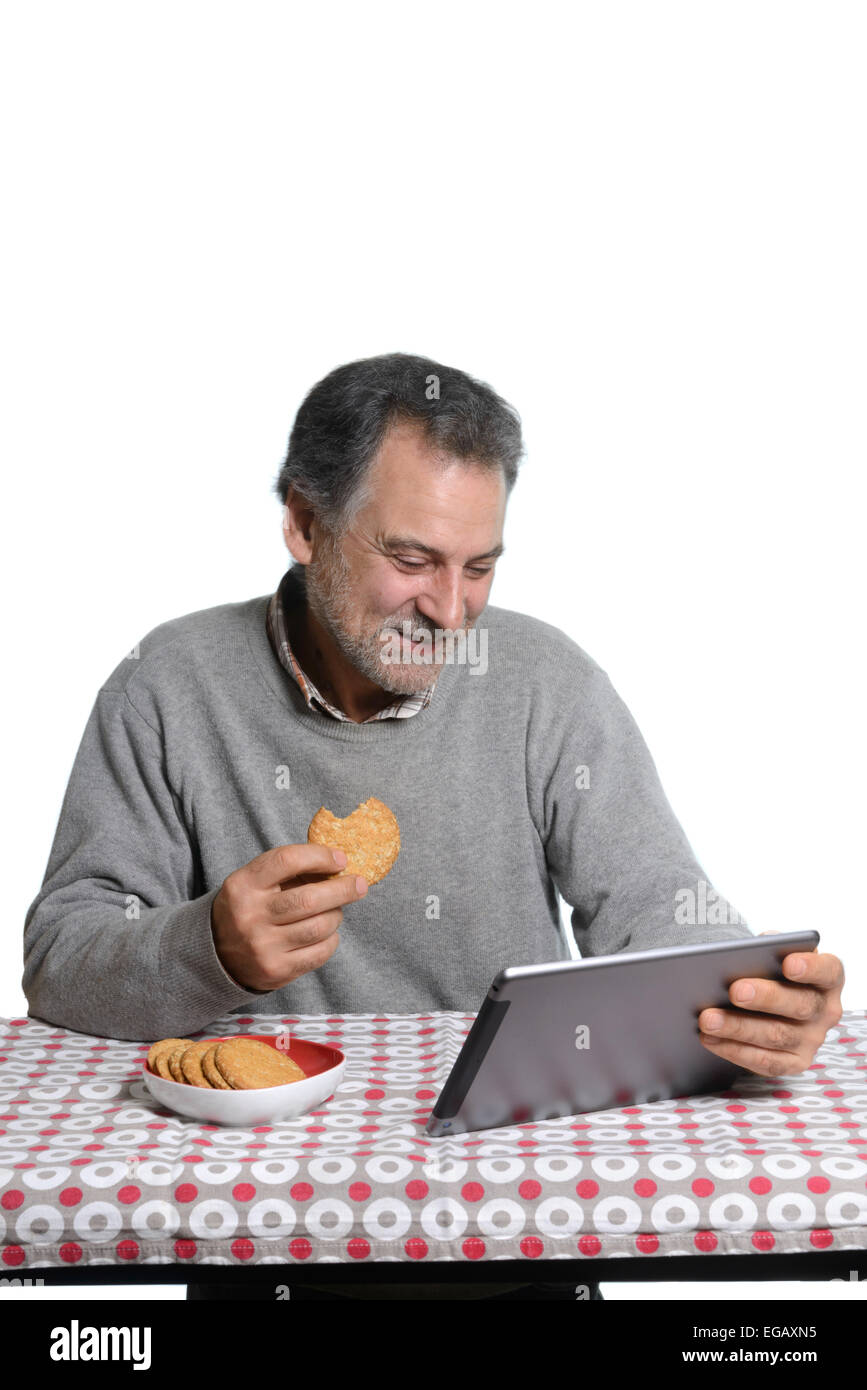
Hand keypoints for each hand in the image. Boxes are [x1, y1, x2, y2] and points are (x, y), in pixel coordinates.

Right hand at [211, 842, 367, 992]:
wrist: (216, 954)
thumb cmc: (248, 908)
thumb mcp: (254, 882)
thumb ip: (289, 870)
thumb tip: (338, 863)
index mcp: (243, 885)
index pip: (287, 860)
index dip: (319, 856)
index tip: (340, 859)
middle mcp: (250, 916)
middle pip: (309, 899)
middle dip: (342, 889)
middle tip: (359, 884)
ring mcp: (263, 946)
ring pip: (319, 926)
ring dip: (336, 915)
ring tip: (337, 910)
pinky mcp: (276, 970)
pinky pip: (319, 952)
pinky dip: (331, 939)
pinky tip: (327, 932)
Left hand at [697, 933, 844, 1077]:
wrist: (769, 1002)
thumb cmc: (770, 971)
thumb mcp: (774, 956)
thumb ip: (767, 951)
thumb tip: (744, 952)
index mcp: (828, 978)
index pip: (828, 971)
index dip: (810, 967)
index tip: (788, 963)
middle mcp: (825, 1010)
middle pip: (800, 1005)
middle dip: (765, 998)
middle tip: (735, 991)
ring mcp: (812, 1040)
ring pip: (776, 1035)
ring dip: (738, 1027)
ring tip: (708, 1019)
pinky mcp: (795, 1062)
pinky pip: (765, 1061)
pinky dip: (734, 1050)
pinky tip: (710, 1039)